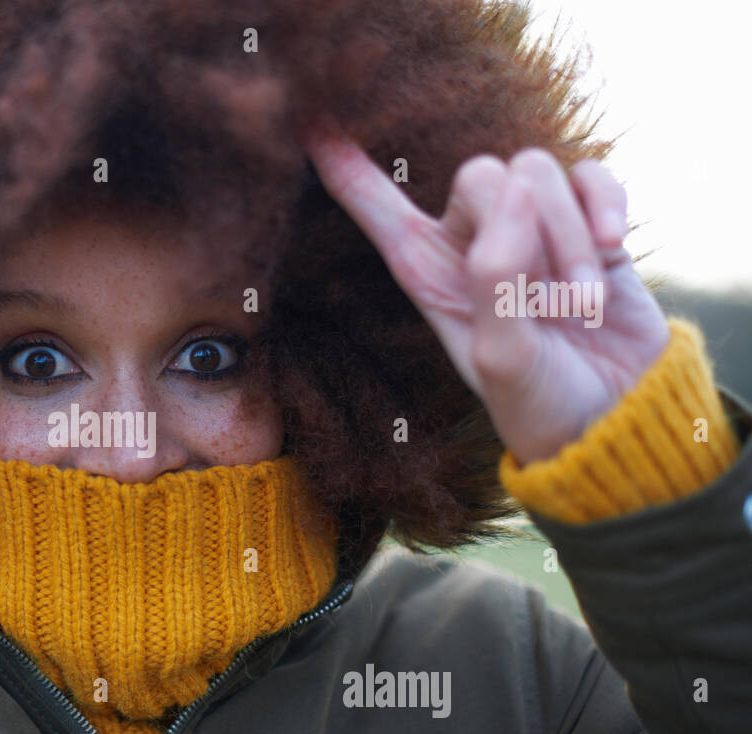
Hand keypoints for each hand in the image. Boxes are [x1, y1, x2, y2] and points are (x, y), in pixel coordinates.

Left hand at [301, 119, 670, 466]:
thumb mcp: (504, 359)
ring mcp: (532, 230)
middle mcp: (473, 244)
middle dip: (523, 229)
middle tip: (554, 302)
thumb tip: (516, 191)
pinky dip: (605, 204)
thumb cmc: (540, 404)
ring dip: (568, 238)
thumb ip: (497, 279)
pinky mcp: (588, 224)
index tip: (309, 123)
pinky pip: (591, 173)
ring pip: (537, 170)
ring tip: (582, 305)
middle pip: (479, 173)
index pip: (379, 211)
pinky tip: (611, 248)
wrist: (615, 419)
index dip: (346, 169)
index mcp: (430, 276)